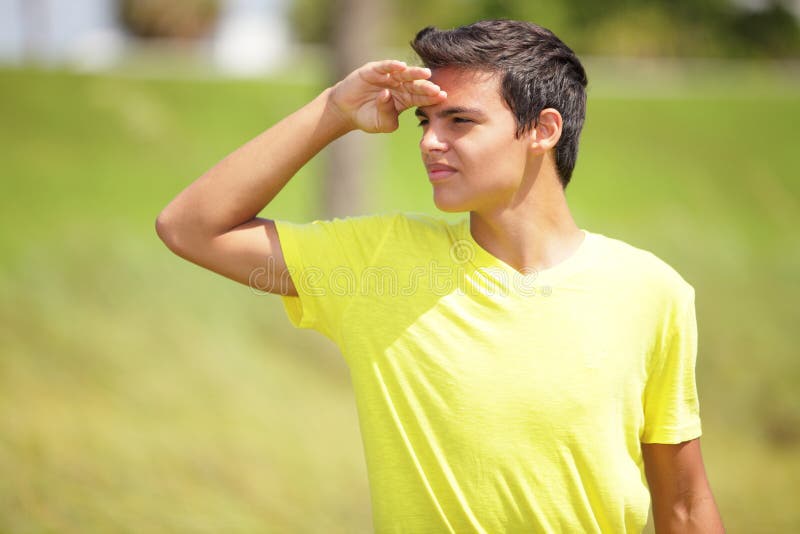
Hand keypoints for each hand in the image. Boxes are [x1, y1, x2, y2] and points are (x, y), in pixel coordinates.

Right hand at [328, 60, 446, 133]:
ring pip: (404, 74)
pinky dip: (393, 65)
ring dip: (415, 73)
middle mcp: (399, 86)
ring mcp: (387, 77)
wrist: (346, 111)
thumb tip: (387, 95)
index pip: (420, 98)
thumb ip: (388, 115)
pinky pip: (385, 66)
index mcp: (405, 100)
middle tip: (437, 88)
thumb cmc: (366, 118)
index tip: (442, 97)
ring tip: (425, 73)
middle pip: (415, 85)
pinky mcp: (374, 70)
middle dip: (426, 86)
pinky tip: (401, 66)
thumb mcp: (380, 124)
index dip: (431, 97)